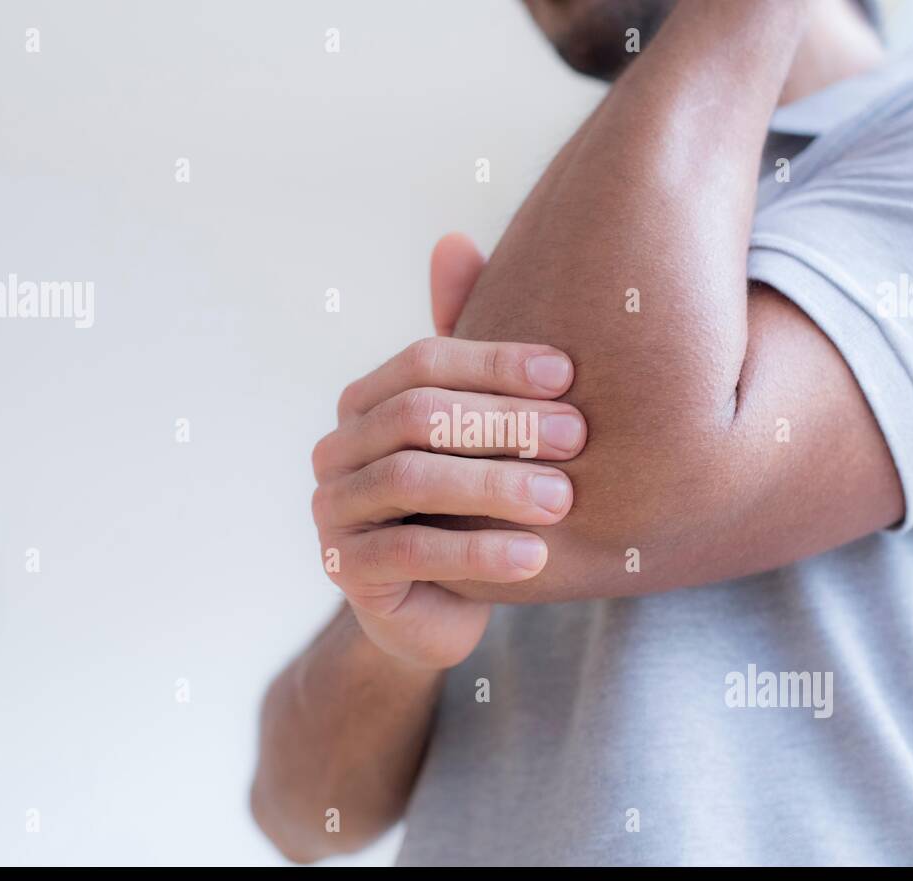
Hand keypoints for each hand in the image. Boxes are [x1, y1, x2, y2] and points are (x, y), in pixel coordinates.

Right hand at [310, 234, 586, 668]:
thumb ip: (467, 355)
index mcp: (366, 402)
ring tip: (564, 500)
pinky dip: (478, 552)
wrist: (433, 609)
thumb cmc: (463, 508)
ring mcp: (333, 510)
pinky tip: (537, 558)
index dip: (495, 363)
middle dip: (503, 422)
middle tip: (579, 438)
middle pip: (418, 416)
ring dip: (495, 486)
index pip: (423, 362)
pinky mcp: (345, 571)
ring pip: (411, 479)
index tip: (570, 374)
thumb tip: (452, 238)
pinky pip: (410, 553)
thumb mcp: (471, 434)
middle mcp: (337, 448)